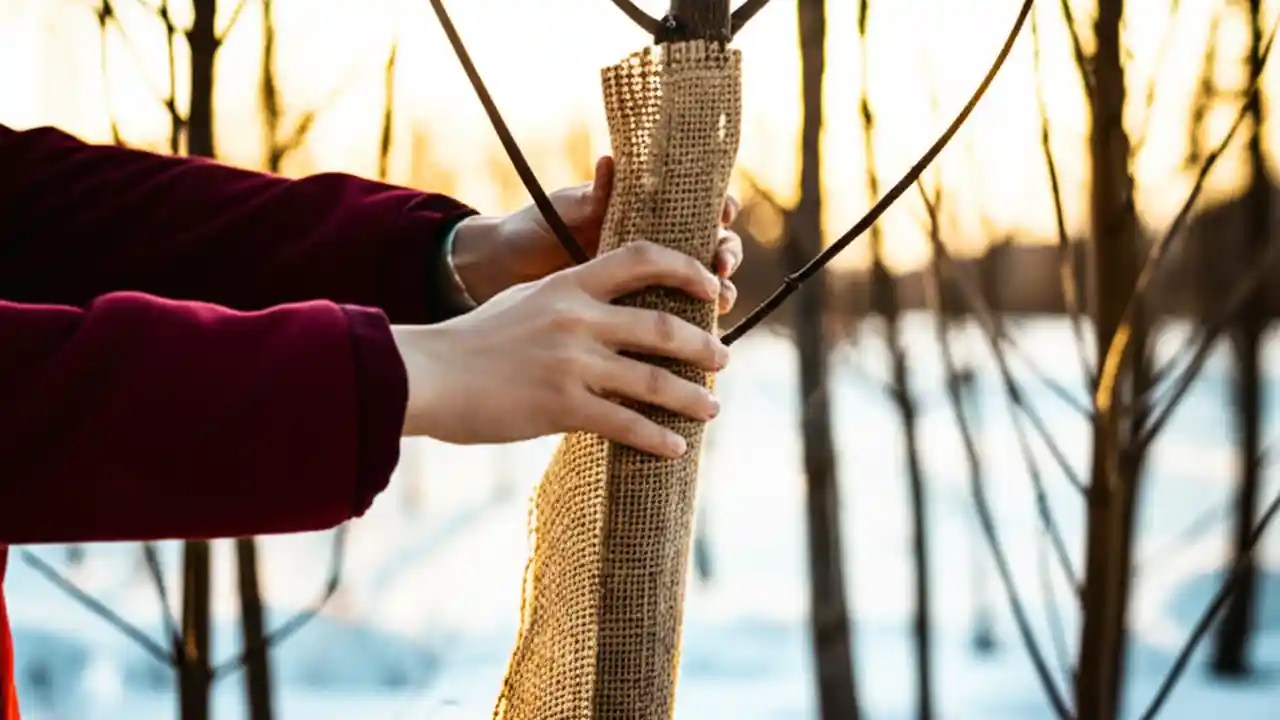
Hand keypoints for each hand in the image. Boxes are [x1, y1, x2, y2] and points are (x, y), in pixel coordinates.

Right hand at [394, 241, 729, 457]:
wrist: (429, 374)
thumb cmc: (474, 342)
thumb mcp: (525, 301)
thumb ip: (567, 300)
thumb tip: (605, 310)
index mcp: (568, 285)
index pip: (642, 257)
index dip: (685, 267)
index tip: (712, 284)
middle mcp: (577, 318)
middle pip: (662, 325)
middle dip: (703, 345)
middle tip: (722, 359)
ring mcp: (572, 363)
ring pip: (653, 380)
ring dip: (691, 396)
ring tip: (711, 409)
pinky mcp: (562, 406)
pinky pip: (626, 424)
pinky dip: (657, 438)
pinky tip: (675, 449)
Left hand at [450, 156, 743, 313]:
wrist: (504, 274)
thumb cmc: (535, 230)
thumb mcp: (563, 211)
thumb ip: (592, 197)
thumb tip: (611, 164)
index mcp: (647, 213)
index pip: (699, 205)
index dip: (720, 207)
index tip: (723, 213)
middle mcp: (658, 248)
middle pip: (713, 248)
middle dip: (727, 256)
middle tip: (721, 268)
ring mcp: (652, 284)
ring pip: (703, 289)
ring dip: (720, 296)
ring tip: (720, 304)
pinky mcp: (640, 319)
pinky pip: (677, 325)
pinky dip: (693, 332)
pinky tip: (701, 334)